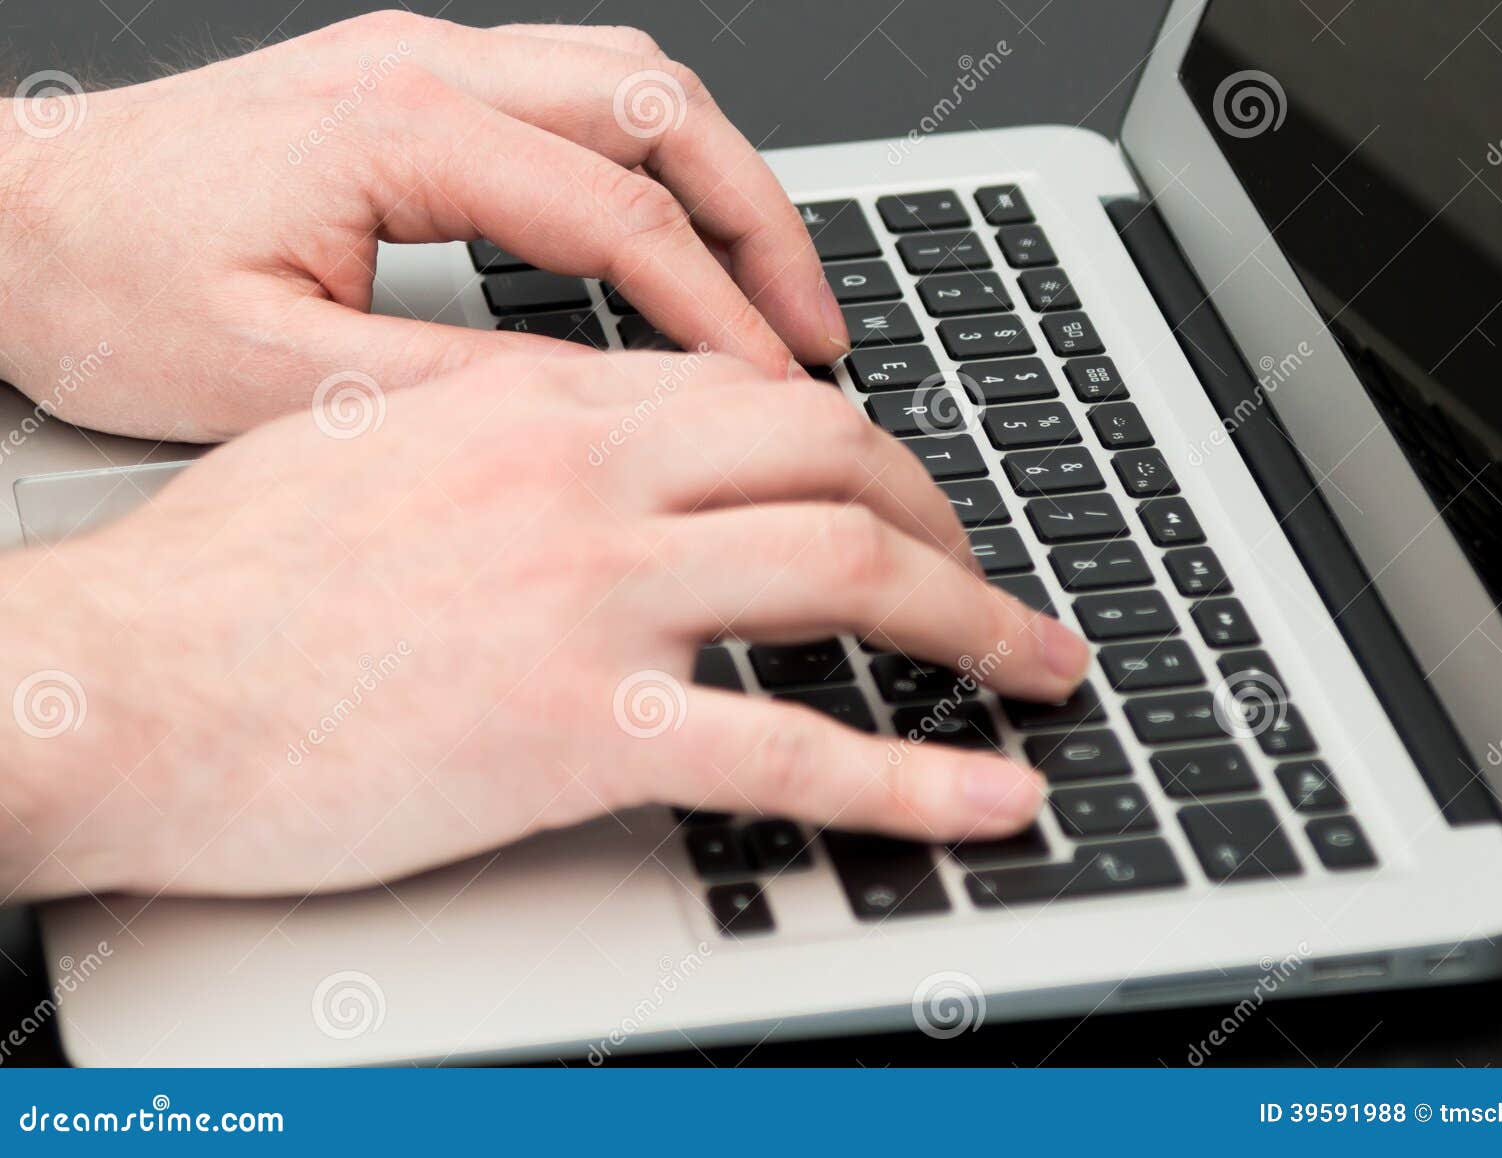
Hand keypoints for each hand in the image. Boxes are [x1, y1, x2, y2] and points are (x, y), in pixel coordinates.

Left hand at [0, 12, 846, 441]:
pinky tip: (676, 235)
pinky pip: (576, 94)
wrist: (7, 223)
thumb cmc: (107, 289)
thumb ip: (457, 386)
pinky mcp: (407, 84)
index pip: (618, 215)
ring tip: (771, 285)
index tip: (778, 392)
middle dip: (760, 219)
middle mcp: (423, 69)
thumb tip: (600, 414)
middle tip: (817, 325)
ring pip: (629, 81)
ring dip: (720, 178)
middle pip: (658, 107)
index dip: (718, 313)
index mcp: (397, 131)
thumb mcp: (281, 376)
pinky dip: (654, 163)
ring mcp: (419, 62)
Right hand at [0, 351, 1087, 898]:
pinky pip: (788, 747)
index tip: (899, 496)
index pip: (758, 394)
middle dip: (946, 518)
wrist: (106, 678)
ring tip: (1037, 666)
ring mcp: (588, 597)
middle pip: (836, 458)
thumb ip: (505, 444)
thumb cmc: (217, 583)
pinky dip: (911, 776)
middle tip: (988, 580)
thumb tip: (596, 461)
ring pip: (845, 573)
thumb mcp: (375, 454)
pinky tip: (986, 799)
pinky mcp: (572, 729)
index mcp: (539, 405)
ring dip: (971, 621)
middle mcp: (584, 476)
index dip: (863, 448)